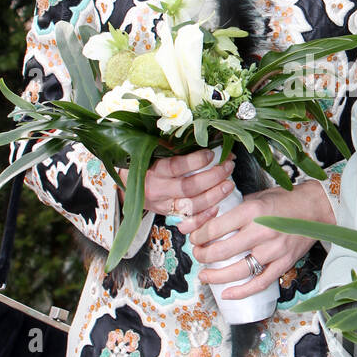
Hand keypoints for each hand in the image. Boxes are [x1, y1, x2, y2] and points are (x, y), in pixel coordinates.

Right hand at [115, 150, 235, 229]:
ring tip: (229, 184)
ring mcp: (163, 206)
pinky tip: (217, 207)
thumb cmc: (144, 164)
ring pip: (192, 206)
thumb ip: (172, 145)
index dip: (196, 161)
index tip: (212, 153)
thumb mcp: (153, 151)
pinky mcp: (168, 216)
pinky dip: (204, 216)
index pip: (176, 166)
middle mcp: (157, 190)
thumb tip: (201, 134)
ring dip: (214, 195)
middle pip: (188, 188)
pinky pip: (188, 221)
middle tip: (228, 166)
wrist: (127, 187)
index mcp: (152, 170)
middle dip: (212, 177)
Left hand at [190, 180, 335, 300]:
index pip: (215, 228)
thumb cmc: (285, 200)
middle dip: (203, 256)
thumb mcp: (257, 197)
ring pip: (238, 270)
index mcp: (252, 211)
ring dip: (216, 276)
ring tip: (205, 276)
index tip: (195, 238)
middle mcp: (261, 231)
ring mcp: (273, 250)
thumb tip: (210, 219)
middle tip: (198, 255)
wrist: (316, 208)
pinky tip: (228, 293)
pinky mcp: (284, 263)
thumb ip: (235, 208)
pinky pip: (260, 282)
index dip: (199, 236)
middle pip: (221, 251)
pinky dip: (242, 291)